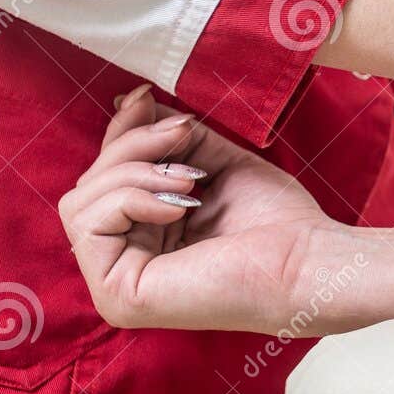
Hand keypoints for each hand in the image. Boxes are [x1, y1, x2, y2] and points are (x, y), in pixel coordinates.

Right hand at [58, 86, 340, 333]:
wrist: (310, 260)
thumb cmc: (277, 219)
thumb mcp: (213, 162)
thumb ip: (168, 138)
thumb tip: (127, 100)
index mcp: (146, 238)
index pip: (105, 178)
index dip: (123, 133)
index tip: (149, 98)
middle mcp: (125, 263)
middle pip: (90, 184)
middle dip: (133, 146)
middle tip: (182, 136)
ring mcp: (116, 284)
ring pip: (82, 200)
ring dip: (135, 171)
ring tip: (191, 179)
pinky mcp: (117, 296)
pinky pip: (88, 223)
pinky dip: (130, 198)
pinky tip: (179, 204)